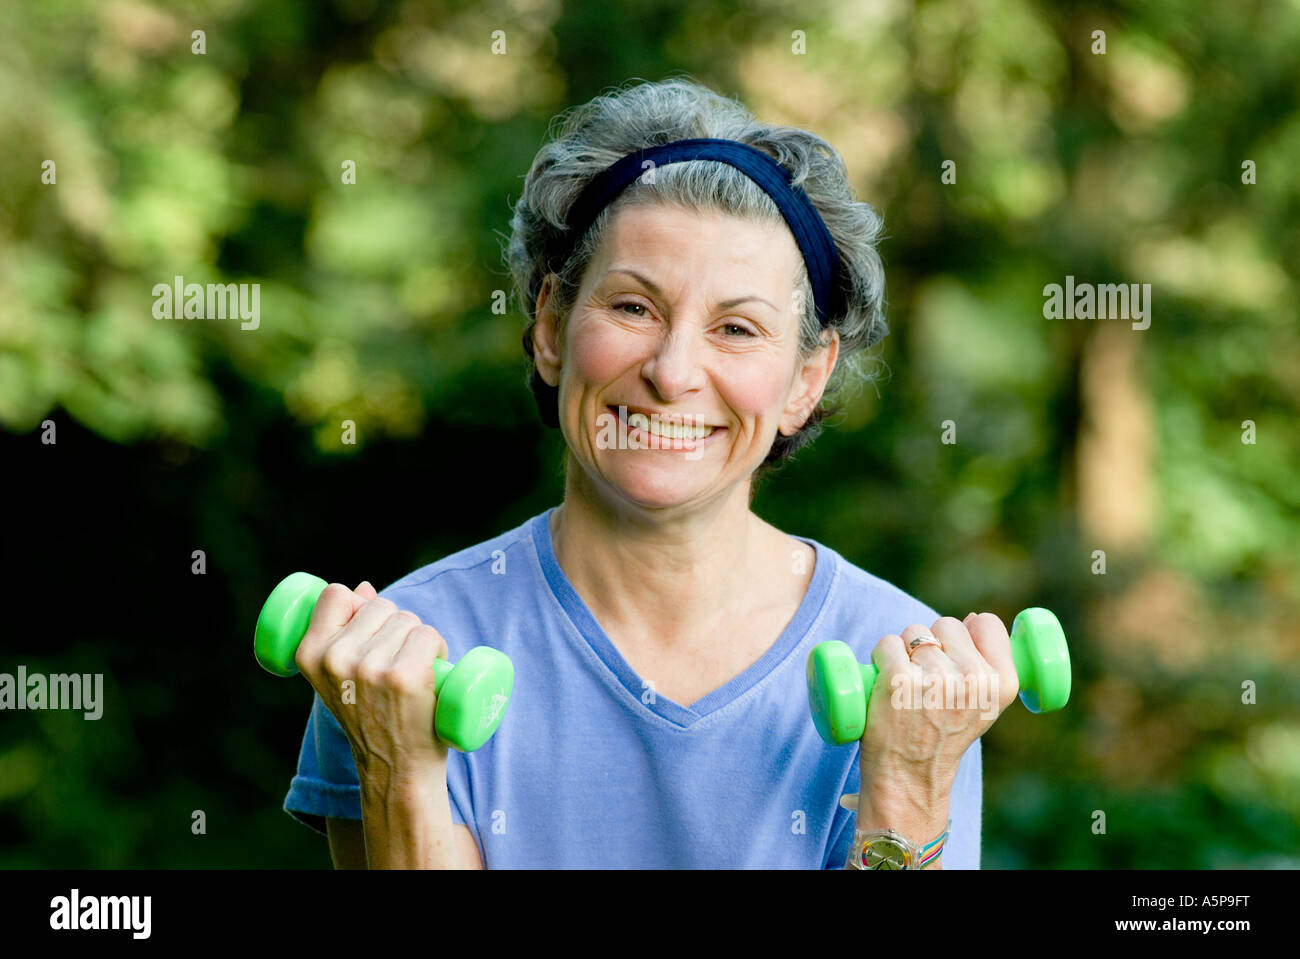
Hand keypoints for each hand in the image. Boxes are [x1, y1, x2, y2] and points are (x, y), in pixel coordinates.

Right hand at [293, 581, 452, 783]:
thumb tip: (363, 589)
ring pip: (409, 619)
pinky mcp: (403, 676)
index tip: (370, 636)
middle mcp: (335, 659)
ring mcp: (369, 667)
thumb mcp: (342, 678)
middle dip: (396, 627)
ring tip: (412, 676)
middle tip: (395, 667)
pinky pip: (429, 635)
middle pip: (381, 605)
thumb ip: (346, 632)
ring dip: (419, 641)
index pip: (336, 595)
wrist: (395, 770)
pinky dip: (438, 650)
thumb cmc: (373, 718)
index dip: (361, 607)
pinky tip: (431, 677)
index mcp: (309, 655)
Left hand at [857, 613, 1018, 818]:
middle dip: (933, 645)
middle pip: (947, 624)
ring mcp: (936, 680)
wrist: (910, 777)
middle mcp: (973, 681)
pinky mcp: (898, 681)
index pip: (987, 623)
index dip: (966, 635)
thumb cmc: (942, 735)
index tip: (956, 659)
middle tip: (928, 684)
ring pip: (915, 632)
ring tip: (909, 689)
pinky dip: (881, 658)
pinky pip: (887, 643)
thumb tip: (973, 619)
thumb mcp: (984, 705)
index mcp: (1003, 684)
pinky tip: (887, 685)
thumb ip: (985, 663)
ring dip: (906, 652)